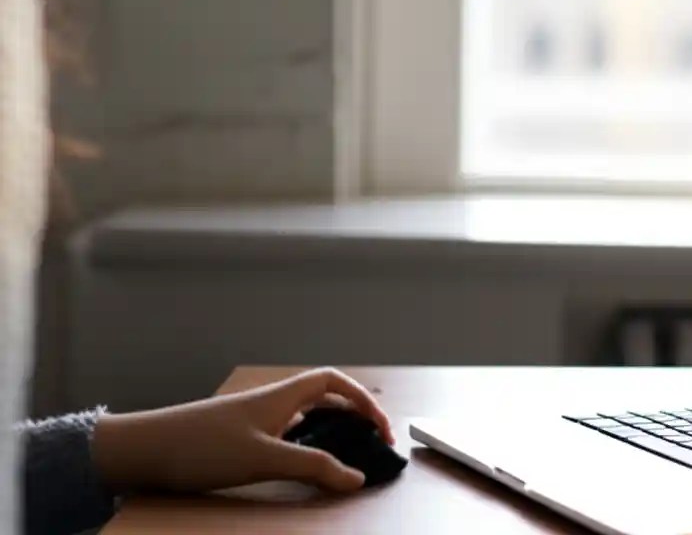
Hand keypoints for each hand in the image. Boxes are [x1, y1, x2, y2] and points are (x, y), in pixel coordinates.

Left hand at [92, 368, 394, 492]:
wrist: (142, 450)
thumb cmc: (200, 446)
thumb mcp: (264, 458)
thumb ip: (312, 467)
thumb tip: (356, 478)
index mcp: (281, 397)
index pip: (335, 382)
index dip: (364, 400)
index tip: (381, 429)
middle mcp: (271, 402)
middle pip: (324, 397)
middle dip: (353, 416)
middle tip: (370, 444)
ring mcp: (254, 419)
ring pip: (304, 418)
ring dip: (330, 433)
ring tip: (344, 457)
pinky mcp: (238, 438)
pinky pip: (285, 435)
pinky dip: (304, 447)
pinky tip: (301, 467)